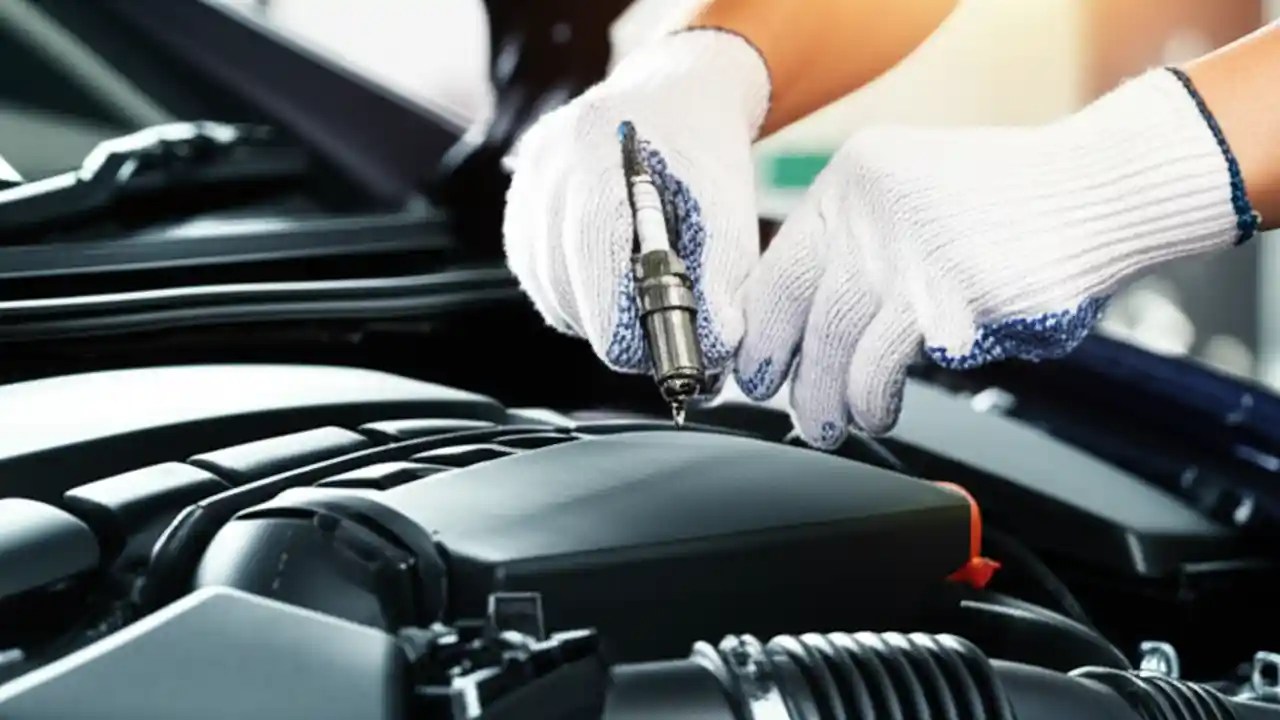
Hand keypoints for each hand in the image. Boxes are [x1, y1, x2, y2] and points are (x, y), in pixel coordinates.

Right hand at [503, 29, 770, 372]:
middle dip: (603, 323)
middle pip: (559, 275)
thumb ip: (722, 280)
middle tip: (646, 346)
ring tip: (631, 315)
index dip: (613, 317)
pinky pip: (534, 270)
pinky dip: (569, 295)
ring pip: (543, 281)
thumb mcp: (729, 212)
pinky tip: (605, 291)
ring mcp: (527, 180)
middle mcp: (549, 161)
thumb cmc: (705, 151)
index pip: (590, 250)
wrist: (677, 96)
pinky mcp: (520, 201)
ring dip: (585, 313)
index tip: (642, 354)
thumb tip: (714, 349)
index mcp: (597, 149)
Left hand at [735, 68, 1258, 446]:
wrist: (1099, 189)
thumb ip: (861, 238)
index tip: (752, 355)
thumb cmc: (1014, 201)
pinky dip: (872, 397)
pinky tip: (877, 412)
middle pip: (791, 298)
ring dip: (825, 395)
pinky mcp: (943, 294)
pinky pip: (883, 362)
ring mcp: (904, 247)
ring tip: (829, 423)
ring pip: (832, 339)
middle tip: (769, 395)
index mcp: (852, 175)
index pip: (779, 256)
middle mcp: (866, 203)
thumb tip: (808, 317)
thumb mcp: (914, 193)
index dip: (760, 317)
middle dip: (775, 361)